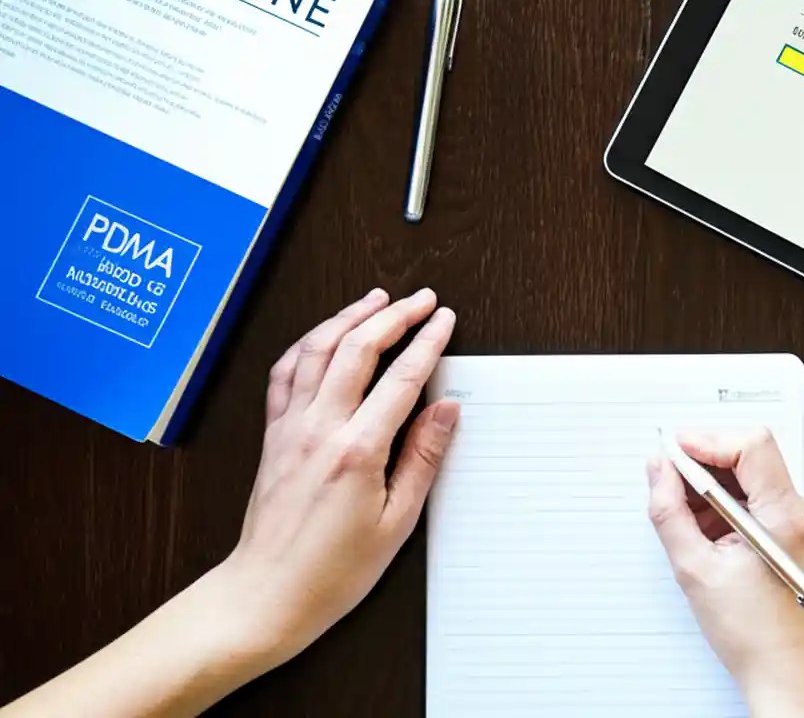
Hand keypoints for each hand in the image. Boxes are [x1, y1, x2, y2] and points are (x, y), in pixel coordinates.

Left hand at [1, 289, 460, 717]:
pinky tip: (323, 336)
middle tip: (421, 300)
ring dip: (348, 317)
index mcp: (357, 451)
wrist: (265, 595)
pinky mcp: (272, 435)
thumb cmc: (332, 573)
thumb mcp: (396, 523)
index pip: (401, 379)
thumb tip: (447, 411)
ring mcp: (289, 428)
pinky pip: (285, 373)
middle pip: (357, 349)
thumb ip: (423, 458)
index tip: (445, 321)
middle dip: (394, 315)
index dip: (427, 342)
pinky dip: (306, 344)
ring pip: (316, 350)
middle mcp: (319, 429)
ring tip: (375, 299)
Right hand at [647, 430, 803, 717]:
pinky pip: (765, 502)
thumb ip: (670, 511)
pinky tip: (713, 537)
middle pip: (752, 459)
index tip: (676, 448)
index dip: (707, 440)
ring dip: (717, 491)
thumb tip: (660, 471)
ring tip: (692, 524)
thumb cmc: (755, 638)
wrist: (792, 678)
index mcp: (787, 518)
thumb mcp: (695, 570)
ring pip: (755, 481)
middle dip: (706, 465)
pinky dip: (733, 509)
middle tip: (671, 482)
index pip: (750, 446)